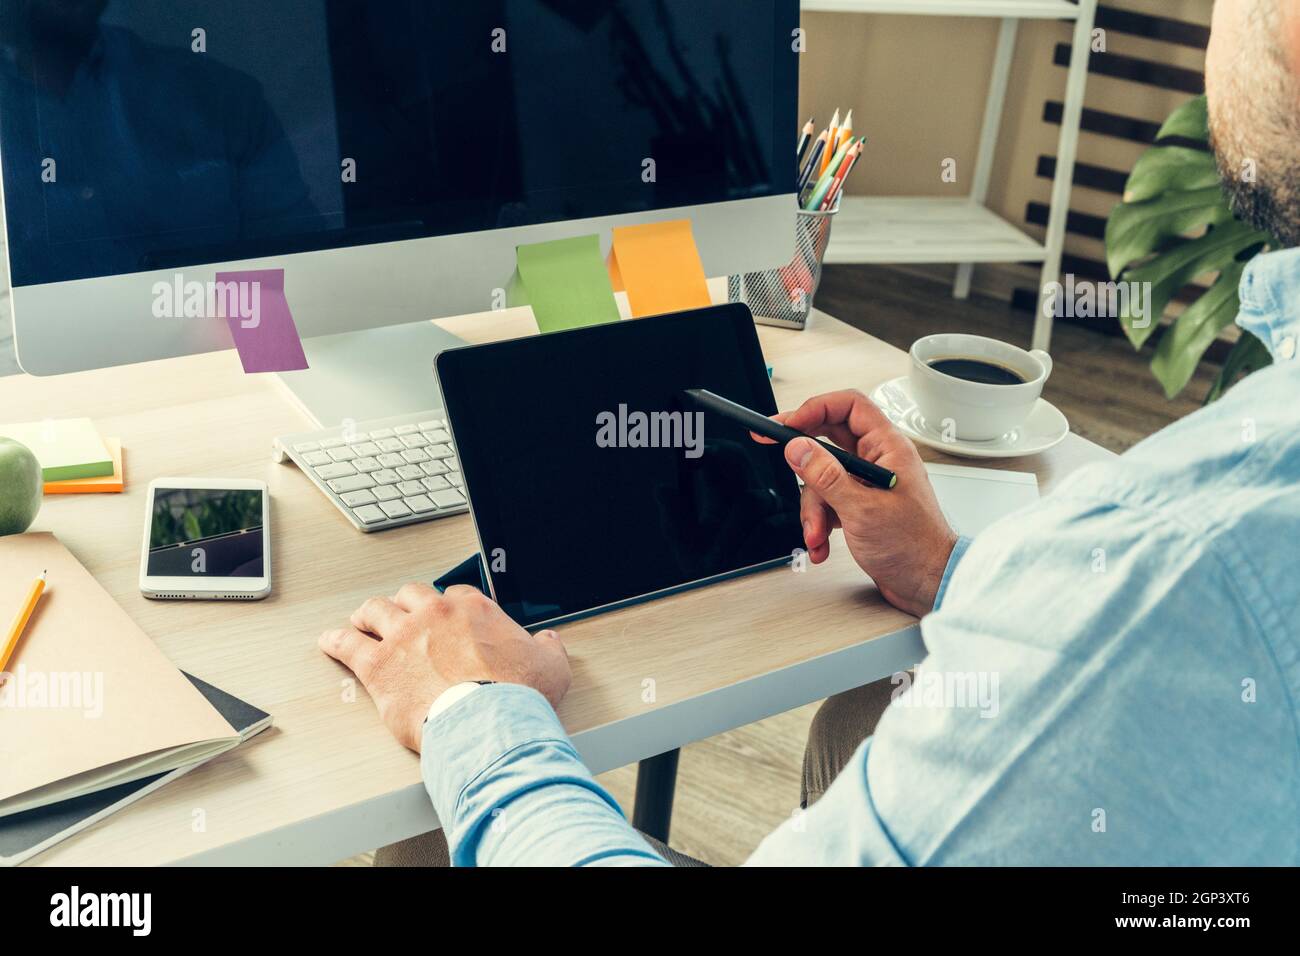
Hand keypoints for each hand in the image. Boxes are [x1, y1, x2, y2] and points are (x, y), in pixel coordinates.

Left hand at [319, 583, 570, 751]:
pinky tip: (330, 642)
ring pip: (374, 610)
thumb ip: (549, 649)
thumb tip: (549, 642)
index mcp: (473, 609)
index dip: (449, 607)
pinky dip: (336, 641)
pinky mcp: (378, 666)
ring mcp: (403, 636)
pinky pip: (347, 645)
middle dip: (404, 602)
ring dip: (367, 614)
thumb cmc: (517, 697)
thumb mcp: (551, 666)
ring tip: (362, 620)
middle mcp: (435, 614)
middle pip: (410, 594)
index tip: (447, 619)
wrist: (488, 724)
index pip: (454, 594)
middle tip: (400, 613)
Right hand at [760, 390, 957, 616]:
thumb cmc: (915, 547)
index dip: (814, 409)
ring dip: (813, 509)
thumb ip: (827, 476)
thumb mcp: (862, 510)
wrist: (927, 584)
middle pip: (829, 440)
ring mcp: (868, 484)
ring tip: (817, 534)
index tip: (786, 424)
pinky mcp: (859, 506)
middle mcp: (878, 461)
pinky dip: (820, 523)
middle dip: (805, 462)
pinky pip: (828, 502)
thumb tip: (798, 448)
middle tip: (778, 452)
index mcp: (888, 448)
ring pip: (822, 478)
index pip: (848, 406)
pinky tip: (823, 544)